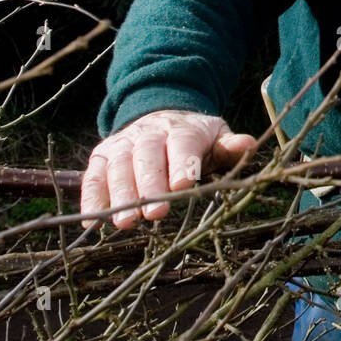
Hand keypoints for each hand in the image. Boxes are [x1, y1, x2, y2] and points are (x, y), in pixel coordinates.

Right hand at [81, 110, 255, 228]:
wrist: (161, 118)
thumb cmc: (194, 140)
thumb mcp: (216, 137)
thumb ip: (230, 145)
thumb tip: (249, 144)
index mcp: (181, 129)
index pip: (182, 143)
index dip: (182, 163)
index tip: (182, 185)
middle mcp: (148, 133)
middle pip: (147, 156)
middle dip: (150, 185)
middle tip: (155, 214)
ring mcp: (122, 144)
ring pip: (118, 166)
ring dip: (120, 194)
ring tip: (126, 222)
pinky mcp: (102, 157)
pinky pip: (93, 176)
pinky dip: (91, 198)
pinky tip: (91, 223)